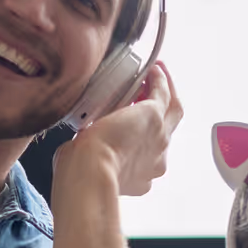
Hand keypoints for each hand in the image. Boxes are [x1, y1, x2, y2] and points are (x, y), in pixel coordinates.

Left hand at [55, 62, 181, 197]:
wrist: (90, 171)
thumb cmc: (80, 173)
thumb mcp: (88, 167)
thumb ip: (88, 157)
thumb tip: (75, 145)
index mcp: (141, 179)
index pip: (147, 154)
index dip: (139, 135)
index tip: (127, 120)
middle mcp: (157, 161)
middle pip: (167, 130)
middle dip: (160, 110)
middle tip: (149, 90)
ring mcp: (160, 139)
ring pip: (173, 110)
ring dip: (165, 90)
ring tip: (156, 73)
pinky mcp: (155, 117)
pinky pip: (163, 93)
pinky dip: (160, 80)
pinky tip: (152, 69)